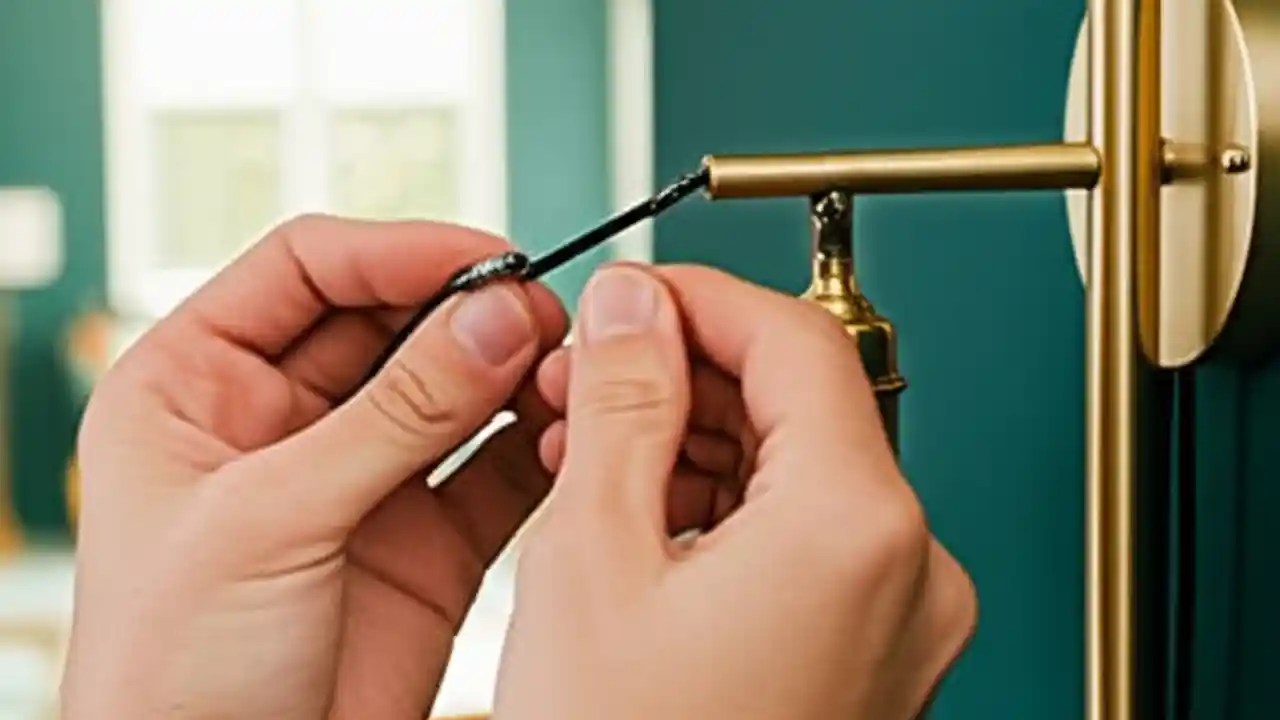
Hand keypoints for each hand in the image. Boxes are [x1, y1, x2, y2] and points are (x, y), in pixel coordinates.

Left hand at [63, 216, 566, 718]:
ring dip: (511, 374)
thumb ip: (394, 414)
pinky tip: (566, 433)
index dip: (400, 251)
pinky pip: (492, 470)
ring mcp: (358, 481)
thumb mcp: (269, 520)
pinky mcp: (424, 543)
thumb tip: (491, 317)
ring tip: (566, 368)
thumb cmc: (171, 679)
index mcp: (196, 387)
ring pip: (452, 391)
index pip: (307, 269)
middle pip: (393, 321)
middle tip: (542, 314)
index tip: (488, 258)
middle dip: (468, 312)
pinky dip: (536, 448)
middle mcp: (281, 423)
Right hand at [493, 264, 976, 719]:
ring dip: (698, 439)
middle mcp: (910, 570)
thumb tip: (632, 307)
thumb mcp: (593, 556)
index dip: (699, 297)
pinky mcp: (875, 652)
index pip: (795, 340)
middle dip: (686, 372)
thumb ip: (624, 402)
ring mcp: (902, 618)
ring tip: (592, 442)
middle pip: (802, 403)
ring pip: (800, 469)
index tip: (631, 296)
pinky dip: (727, 507)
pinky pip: (807, 538)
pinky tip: (642, 509)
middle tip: (589, 371)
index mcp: (858, 527)